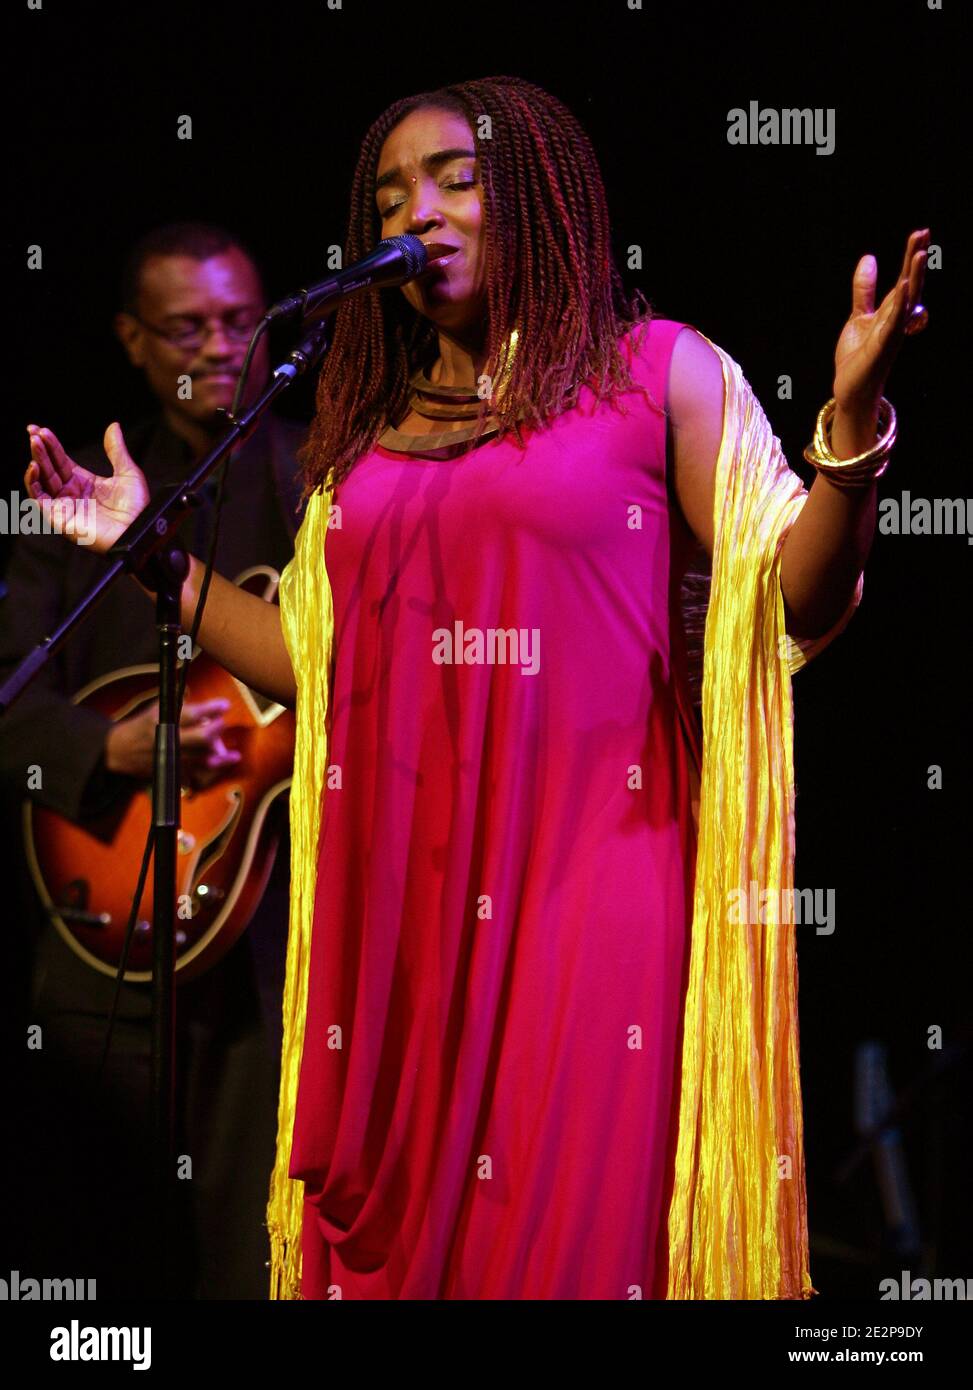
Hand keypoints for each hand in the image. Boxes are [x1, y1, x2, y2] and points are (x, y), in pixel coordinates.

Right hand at [24, 422, 149, 553]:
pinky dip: (32, 483)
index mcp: (84, 483)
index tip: (39, 429)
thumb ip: (116, 450)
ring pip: (42, 481)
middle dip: (40, 449)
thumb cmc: (137, 509)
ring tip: (35, 442)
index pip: (61, 460)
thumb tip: (113, 426)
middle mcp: (71, 494)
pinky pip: (39, 500)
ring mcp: (64, 506)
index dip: (50, 445)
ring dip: (36, 461)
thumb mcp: (128, 473)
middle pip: (49, 468)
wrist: (138, 530)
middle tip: (34, 431)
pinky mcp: (59, 518)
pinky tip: (33, 467)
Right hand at [104, 697, 242, 788]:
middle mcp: (169, 740)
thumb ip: (180, 707)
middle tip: (222, 723)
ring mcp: (172, 757)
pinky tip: (231, 758)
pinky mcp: (173, 770)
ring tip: (232, 747)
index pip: (192, 714)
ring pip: (204, 755)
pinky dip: (217, 764)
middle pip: (201, 737)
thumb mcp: (156, 710)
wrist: (121, 751)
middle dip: (217, 729)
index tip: (224, 705)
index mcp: (163, 721)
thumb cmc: (142, 726)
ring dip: (220, 749)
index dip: (211, 709)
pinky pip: (200, 769)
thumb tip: (207, 708)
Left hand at [833, 227, 929, 415]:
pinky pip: (894, 322)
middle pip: (910, 284)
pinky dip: (899, 304)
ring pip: (907, 301)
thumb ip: (864, 290)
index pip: (904, 278)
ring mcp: (892, 332)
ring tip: (920, 253)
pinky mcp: (882, 346)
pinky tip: (904, 285)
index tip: (920, 233)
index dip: (911, 256)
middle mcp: (896, 319)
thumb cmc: (858, 356)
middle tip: (924, 232)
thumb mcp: (858, 316)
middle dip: (916, 260)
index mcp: (891, 311)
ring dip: (914, 277)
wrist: (851, 388)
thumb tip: (869, 258)